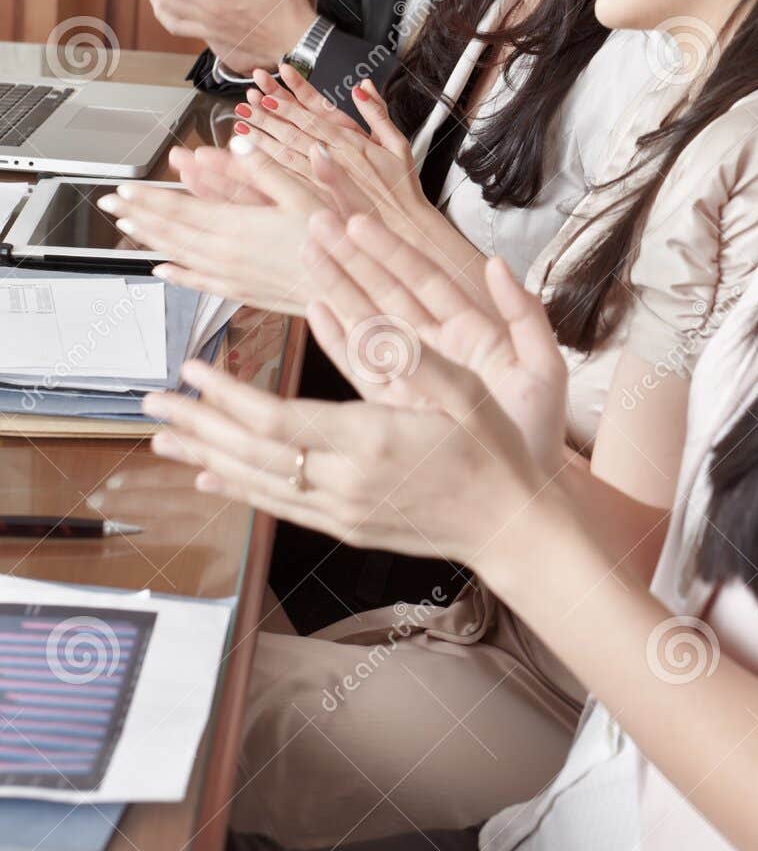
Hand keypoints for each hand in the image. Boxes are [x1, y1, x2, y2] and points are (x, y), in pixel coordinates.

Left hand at [97, 154, 328, 312]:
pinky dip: (177, 274)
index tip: (123, 189)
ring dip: (149, 240)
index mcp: (237, 226)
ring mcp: (232, 276)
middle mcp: (226, 253)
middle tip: (109, 204)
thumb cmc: (332, 244)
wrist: (349, 294)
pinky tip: (162, 270)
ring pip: (178, 255)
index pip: (179, 209)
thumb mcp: (304, 195)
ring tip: (126, 228)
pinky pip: (199, 282)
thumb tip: (238, 143)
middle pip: (170, 232)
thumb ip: (266, 169)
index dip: (148, 199)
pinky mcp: (243, 292)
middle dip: (137, 216)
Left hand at [144, 345, 554, 579]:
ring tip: (165, 437)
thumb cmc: (492, 451)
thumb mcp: (463, 388)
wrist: (510, 525)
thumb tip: (364, 323)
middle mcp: (347, 483)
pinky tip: (212, 478)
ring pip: (257, 482)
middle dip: (198, 425)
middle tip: (153, 402)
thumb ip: (407, 357)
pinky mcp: (347, 527)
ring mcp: (343, 511)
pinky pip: (280, 507)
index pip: (276, 420)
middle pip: (252, 453)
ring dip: (206, 457)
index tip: (194, 369)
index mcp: (371, 441)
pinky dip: (240, 489)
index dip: (227, 396)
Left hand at [238, 67, 429, 232]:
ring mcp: (325, 180)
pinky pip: (287, 180)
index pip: (313, 117)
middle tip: (247, 100)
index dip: (289, 102)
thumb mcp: (399, 145)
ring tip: (241, 122)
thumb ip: (378, 113)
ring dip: (262, 137)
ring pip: (286, 154)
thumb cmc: (402, 189)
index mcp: (352, 142)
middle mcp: (335, 159)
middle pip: (294, 132)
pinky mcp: (319, 199)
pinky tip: (248, 158)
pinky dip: (267, 167)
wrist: (405, 228)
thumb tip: (362, 87)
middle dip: (268, 114)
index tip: (269, 91)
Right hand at [301, 212, 567, 467]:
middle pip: (387, 292)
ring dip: (337, 287)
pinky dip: (337, 341)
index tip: (360, 223)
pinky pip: (359, 367)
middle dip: (352, 258)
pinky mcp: (393, 407)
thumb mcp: (545, 370)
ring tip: (309, 253)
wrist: (524, 494)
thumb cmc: (539, 435)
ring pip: (367, 322)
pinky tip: (317, 311)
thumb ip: (525, 316)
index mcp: (470, 332)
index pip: (424, 280)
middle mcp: (435, 348)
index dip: (392, 251)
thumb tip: (496, 264)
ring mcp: (411, 375)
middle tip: (318, 223)